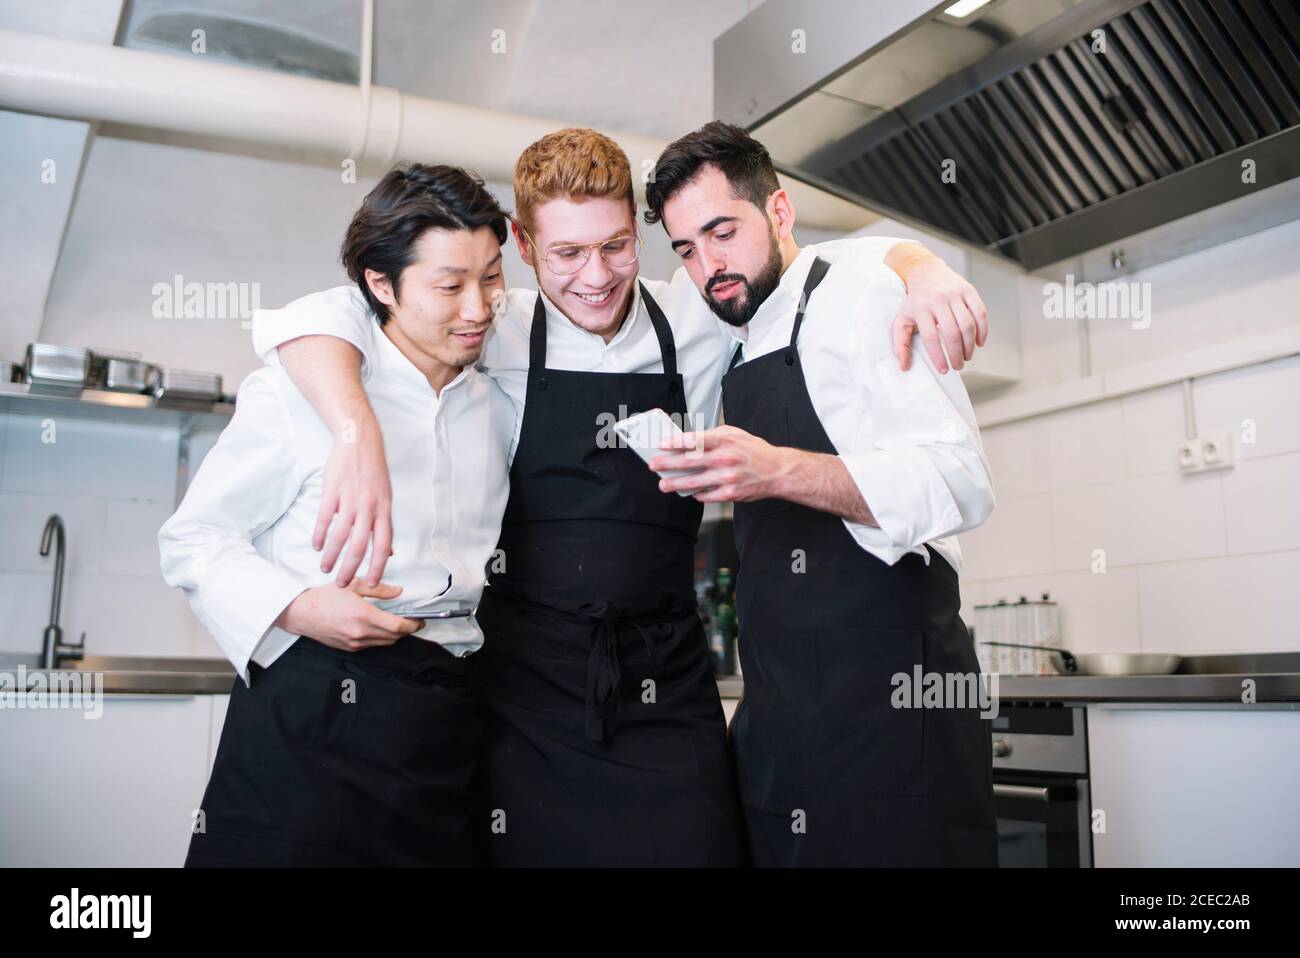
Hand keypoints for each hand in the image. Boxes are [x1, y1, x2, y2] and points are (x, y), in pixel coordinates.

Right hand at [276, 579, 419, 651]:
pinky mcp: (349, 648)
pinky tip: (379, 628)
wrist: (301, 613)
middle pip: (395, 637)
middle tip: (413, 621)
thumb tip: (398, 592)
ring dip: (394, 635)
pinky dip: (380, 638)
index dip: (413, 625)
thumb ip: (379, 589)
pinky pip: (372, 646)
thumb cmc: (324, 597)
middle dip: (407, 630)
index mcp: (364, 616)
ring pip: (385, 643)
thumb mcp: (353, 585)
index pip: (398, 627)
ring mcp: (355, 643)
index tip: (420, 620)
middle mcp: (361, 633)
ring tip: (397, 623)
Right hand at [315, 414, 392, 586]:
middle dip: (351, 569)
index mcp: (384, 511)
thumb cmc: (374, 471)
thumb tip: (389, 552)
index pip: (383, 545)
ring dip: (332, 556)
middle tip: (342, 584)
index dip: (378, 567)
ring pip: (340, 536)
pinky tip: (316, 546)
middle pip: (360, 546)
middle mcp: (369, 508)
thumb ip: (384, 525)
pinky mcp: (333, 491)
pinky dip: (320, 535)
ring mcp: (350, 500)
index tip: (371, 585)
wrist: (360, 441)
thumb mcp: (386, 498)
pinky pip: (324, 518)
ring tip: (325, 569)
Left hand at [648, 425, 789, 502]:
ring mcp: (728, 477)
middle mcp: (726, 458)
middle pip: (690, 462)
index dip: (675, 442)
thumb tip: (687, 440)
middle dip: (668, 464)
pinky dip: (697, 494)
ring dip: (676, 483)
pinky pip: (707, 495)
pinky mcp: (731, 493)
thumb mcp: (734, 434)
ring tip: (663, 484)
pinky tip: (690, 492)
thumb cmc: (753, 450)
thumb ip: (712, 436)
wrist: (777, 471)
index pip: (695, 440)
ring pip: (694, 482)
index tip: (660, 444)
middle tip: (654, 465)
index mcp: (725, 440)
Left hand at [891, 256, 988, 372]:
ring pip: (968, 324)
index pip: (931, 338)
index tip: (944, 369)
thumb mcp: (902, 320)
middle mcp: (938, 300)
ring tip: (967, 356)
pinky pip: (981, 312)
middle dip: (957, 354)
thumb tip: (904, 366)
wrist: (926, 272)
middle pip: (952, 333)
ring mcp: (955, 294)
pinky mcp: (969, 290)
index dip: (939, 356)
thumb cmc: (915, 301)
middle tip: (958, 366)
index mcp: (921, 308)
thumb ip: (900, 344)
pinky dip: (983, 330)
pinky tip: (980, 342)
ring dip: (970, 345)